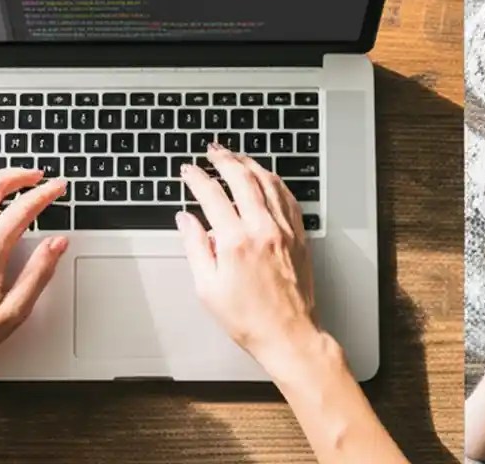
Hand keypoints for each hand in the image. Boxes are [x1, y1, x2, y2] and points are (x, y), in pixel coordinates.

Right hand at [177, 143, 318, 376]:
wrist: (288, 334)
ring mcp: (284, 230)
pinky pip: (287, 198)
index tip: (188, 171)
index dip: (197, 178)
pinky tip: (266, 178)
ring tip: (236, 157)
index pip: (212, 195)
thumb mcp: (207, 288)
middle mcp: (262, 229)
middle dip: (224, 159)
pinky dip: (274, 181)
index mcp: (235, 242)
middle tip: (212, 151)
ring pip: (268, 182)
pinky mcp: (299, 236)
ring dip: (250, 164)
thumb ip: (195, 247)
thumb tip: (185, 220)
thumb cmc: (248, 318)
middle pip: (242, 179)